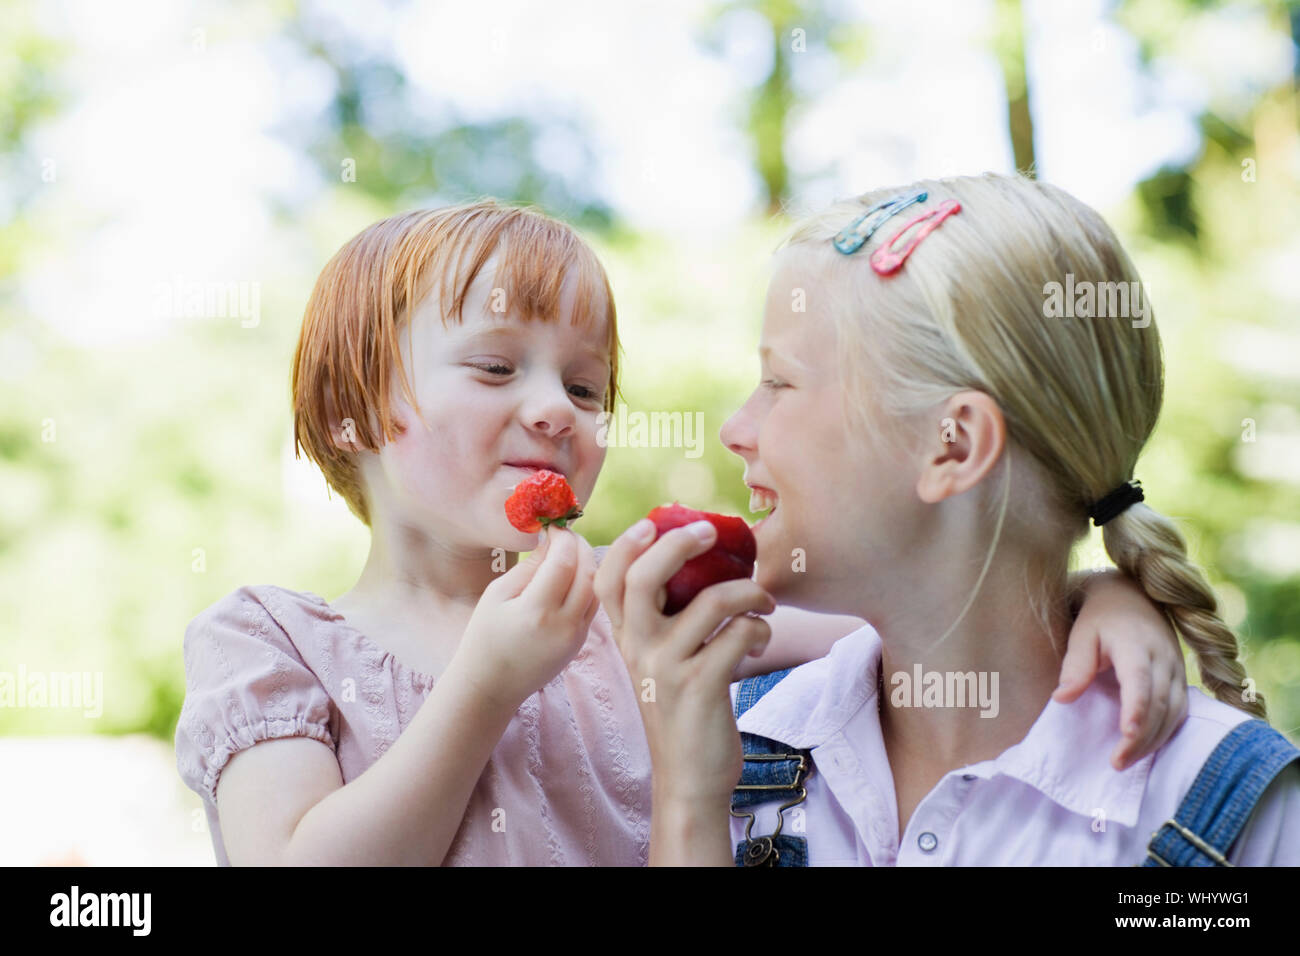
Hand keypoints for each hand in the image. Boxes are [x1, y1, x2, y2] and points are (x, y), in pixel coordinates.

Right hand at [455, 526, 598, 708]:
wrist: (491, 685)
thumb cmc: (485, 636)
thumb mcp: (498, 594)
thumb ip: (529, 567)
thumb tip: (553, 541)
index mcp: (536, 611)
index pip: (564, 561)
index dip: (563, 538)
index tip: (554, 527)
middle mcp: (563, 624)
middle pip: (588, 572)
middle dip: (581, 546)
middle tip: (567, 534)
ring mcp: (576, 636)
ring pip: (596, 588)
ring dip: (589, 563)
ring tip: (572, 550)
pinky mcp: (580, 643)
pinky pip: (593, 605)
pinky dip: (588, 584)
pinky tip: (575, 574)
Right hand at [594, 517, 775, 806]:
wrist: (689, 780)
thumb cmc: (683, 713)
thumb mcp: (660, 664)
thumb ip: (665, 622)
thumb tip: (696, 566)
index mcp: (627, 640)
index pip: (607, 580)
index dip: (626, 545)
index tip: (652, 522)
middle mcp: (640, 650)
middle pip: (643, 578)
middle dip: (679, 543)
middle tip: (711, 533)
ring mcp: (668, 668)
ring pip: (711, 601)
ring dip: (750, 592)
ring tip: (764, 603)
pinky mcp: (701, 687)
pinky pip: (739, 634)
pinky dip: (760, 628)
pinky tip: (760, 639)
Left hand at [1054, 570, 1187, 769]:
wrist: (1132, 596)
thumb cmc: (1100, 617)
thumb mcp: (1081, 634)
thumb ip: (1075, 666)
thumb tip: (1061, 699)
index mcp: (1136, 644)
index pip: (1140, 679)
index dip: (1136, 708)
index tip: (1126, 734)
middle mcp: (1163, 657)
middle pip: (1159, 703)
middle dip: (1140, 737)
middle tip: (1116, 763)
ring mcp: (1177, 668)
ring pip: (1174, 712)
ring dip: (1153, 741)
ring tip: (1126, 761)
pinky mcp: (1181, 678)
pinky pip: (1180, 711)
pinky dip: (1165, 732)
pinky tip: (1145, 748)